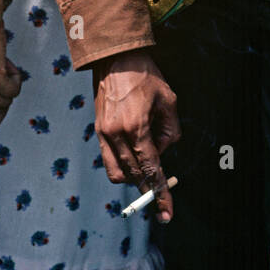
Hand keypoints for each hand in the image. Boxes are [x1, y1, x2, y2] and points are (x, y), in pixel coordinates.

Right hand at [94, 50, 180, 221]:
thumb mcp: (169, 99)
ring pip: (118, 173)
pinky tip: (133, 158)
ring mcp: (104, 133)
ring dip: (133, 177)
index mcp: (137, 126)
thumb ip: (171, 131)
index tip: (166, 213)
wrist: (115, 56)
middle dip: (149, 186)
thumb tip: (164, 153)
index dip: (160, 193)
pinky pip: (108, 160)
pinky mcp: (97, 130)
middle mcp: (117, 134)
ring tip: (146, 167)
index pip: (150, 169)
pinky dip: (121, 167)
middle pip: (134, 175)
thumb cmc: (146, 75)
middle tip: (161, 191)